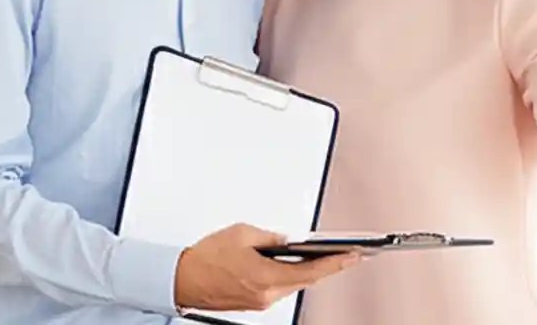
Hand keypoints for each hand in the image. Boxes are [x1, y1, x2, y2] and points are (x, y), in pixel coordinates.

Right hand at [173, 223, 363, 312]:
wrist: (182, 279)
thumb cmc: (206, 258)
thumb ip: (270, 236)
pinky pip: (279, 288)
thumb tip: (287, 240)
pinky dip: (288, 276)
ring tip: (320, 256)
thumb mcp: (241, 233)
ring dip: (305, 271)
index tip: (353, 257)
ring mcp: (261, 302)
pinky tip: (292, 265)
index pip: (311, 272)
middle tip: (345, 254)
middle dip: (324, 266)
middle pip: (305, 280)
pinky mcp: (254, 303)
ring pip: (292, 285)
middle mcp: (267, 294)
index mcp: (266, 276)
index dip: (336, 264)